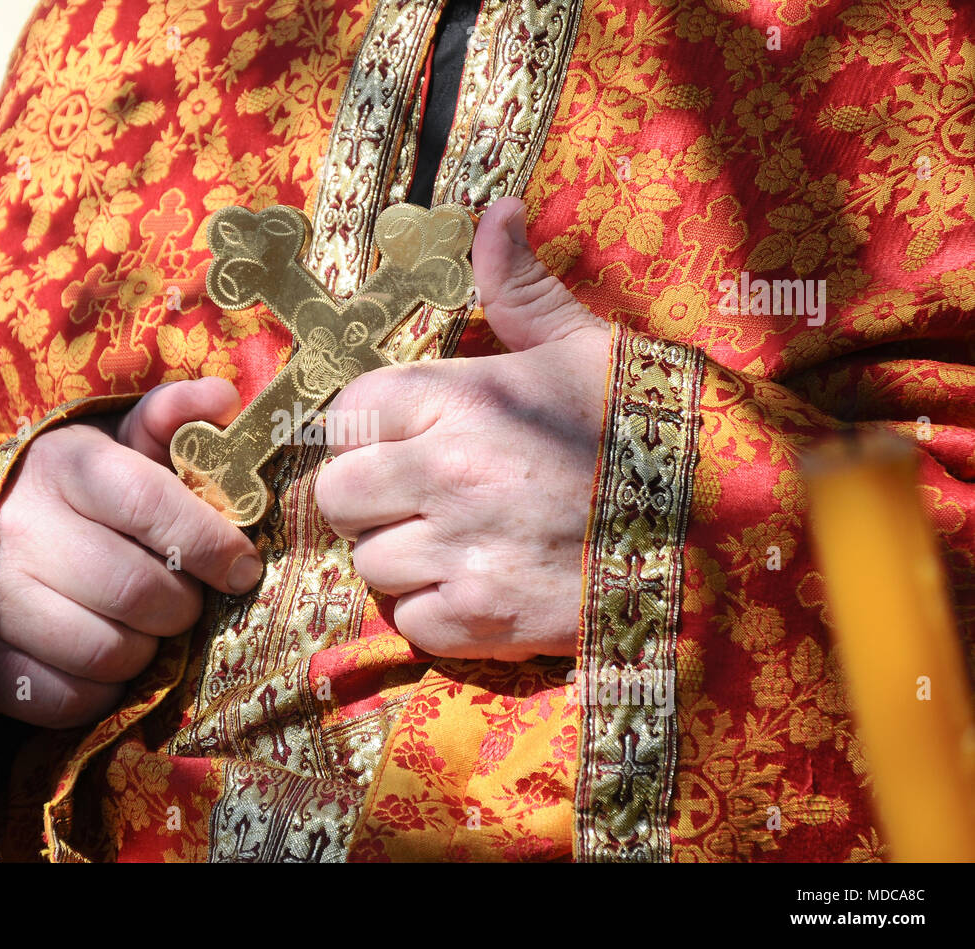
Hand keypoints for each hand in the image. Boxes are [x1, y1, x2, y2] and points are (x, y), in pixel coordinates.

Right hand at [0, 378, 262, 727]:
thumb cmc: (64, 493)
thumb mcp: (110, 443)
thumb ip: (168, 419)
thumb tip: (224, 399)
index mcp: (63, 466)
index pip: (150, 503)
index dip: (210, 542)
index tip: (241, 566)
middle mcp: (20, 531)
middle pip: (139, 591)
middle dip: (182, 605)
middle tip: (183, 599)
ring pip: (110, 653)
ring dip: (146, 649)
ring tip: (141, 626)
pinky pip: (73, 700)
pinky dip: (105, 690)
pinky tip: (103, 658)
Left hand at [315, 197, 610, 660]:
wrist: (724, 531)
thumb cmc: (647, 431)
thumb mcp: (587, 347)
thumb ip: (522, 288)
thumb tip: (496, 210)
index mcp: (463, 397)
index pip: (348, 414)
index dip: (365, 432)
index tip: (397, 443)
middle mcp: (447, 471)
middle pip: (338, 494)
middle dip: (368, 500)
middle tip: (418, 501)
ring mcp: (462, 550)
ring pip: (369, 564)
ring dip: (403, 561)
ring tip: (459, 546)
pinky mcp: (483, 619)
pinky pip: (411, 623)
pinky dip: (436, 615)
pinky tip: (480, 590)